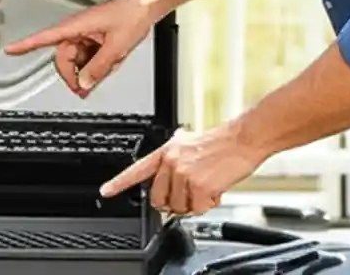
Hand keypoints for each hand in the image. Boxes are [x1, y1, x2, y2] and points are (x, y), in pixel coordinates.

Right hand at [2, 0, 156, 95]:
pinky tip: (112, 61)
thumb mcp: (116, 46)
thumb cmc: (132, 14)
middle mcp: (79, 29)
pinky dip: (98, 63)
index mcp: (77, 26)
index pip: (45, 37)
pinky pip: (89, 56)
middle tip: (83, 88)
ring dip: (90, 69)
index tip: (11, 50)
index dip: (26, 45)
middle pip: (64, 58)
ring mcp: (87, 34)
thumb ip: (98, 67)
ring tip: (109, 66)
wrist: (147, 6)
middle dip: (74, 74)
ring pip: (79, 60)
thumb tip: (84, 82)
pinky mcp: (95, 38)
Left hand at [99, 124, 268, 216]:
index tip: (106, 191)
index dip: (119, 183)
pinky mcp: (199, 186)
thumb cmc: (222, 143)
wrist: (243, 139)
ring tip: (208, 184)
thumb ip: (174, 160)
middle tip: (191, 192)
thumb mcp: (189, 143)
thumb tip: (168, 181)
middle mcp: (171, 162)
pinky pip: (197, 210)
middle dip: (174, 202)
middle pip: (159, 199)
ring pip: (180, 207)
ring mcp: (184, 174)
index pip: (137, 170)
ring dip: (195, 203)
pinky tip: (215, 188)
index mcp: (167, 151)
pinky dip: (208, 204)